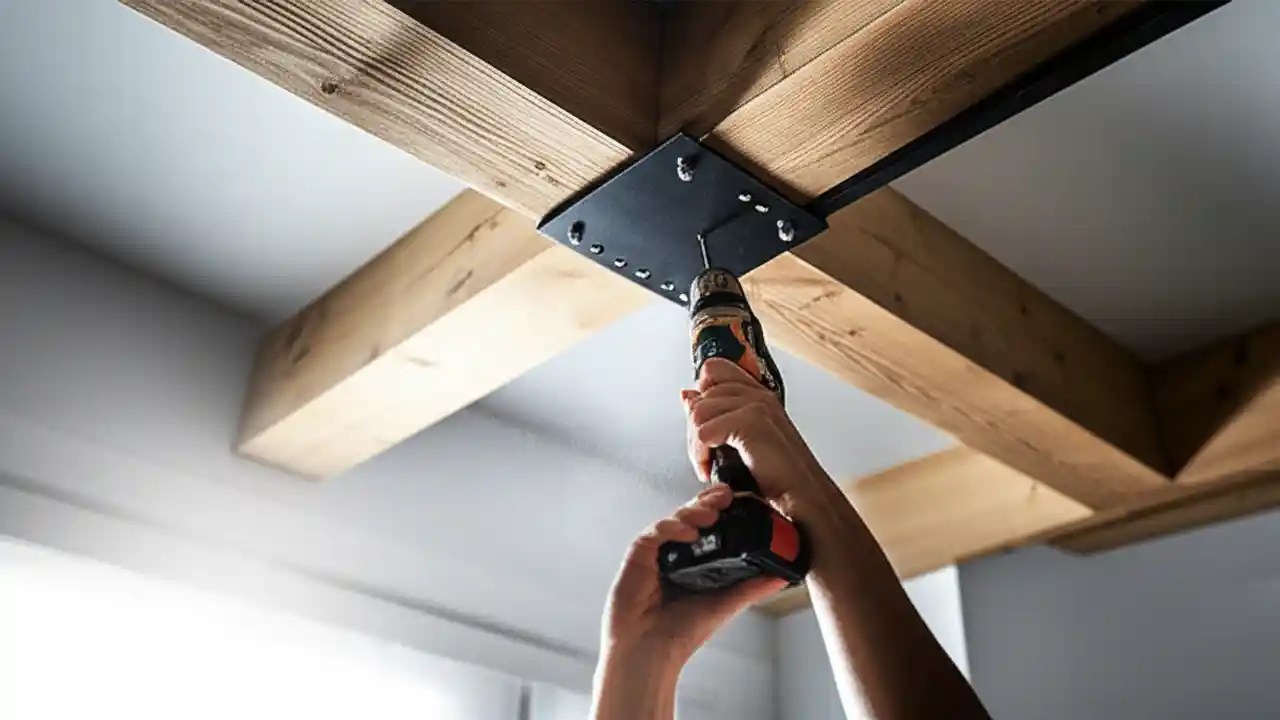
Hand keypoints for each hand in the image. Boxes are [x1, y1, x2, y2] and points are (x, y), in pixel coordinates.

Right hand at [599, 484, 786, 664]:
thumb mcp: (725, 604)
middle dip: (708, 502)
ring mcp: (656, 551)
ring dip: (693, 511)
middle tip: (726, 496)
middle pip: (691, 514)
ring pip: (675, 518)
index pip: (708, 524)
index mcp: (695, 559)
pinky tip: (688, 534)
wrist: (651, 652)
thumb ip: (750, 588)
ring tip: (712, 514)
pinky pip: (655, 532)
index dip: (720, 508)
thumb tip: (781, 577)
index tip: (737, 499)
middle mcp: (675, 551)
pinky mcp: (638, 555)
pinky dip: (672, 528)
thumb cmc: (680, 632)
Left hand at [681, 358, 831, 507]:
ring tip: (709, 464)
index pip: (713, 370)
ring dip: (696, 445)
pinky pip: (703, 432)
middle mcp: (758, 395)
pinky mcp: (751, 423)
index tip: (704, 426)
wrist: (803, 498)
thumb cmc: (778, 476)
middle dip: (694, 429)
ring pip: (698, 412)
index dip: (701, 396)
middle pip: (701, 395)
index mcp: (758, 395)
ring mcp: (756, 405)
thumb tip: (686, 395)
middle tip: (706, 456)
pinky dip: (701, 455)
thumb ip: (715, 414)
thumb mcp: (741, 440)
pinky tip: (711, 469)